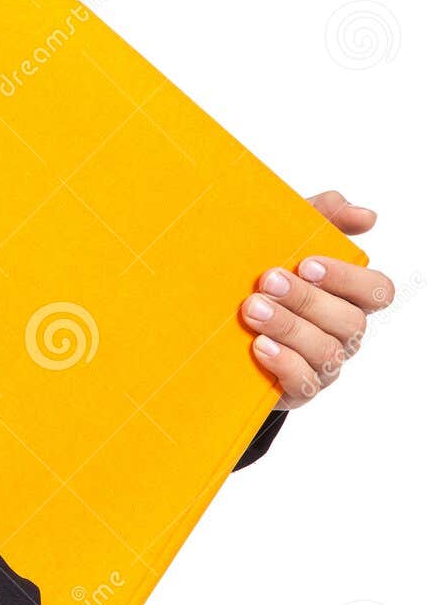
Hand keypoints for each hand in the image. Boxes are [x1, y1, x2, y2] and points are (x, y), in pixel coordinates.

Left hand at [243, 191, 393, 409]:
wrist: (227, 324)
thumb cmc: (270, 275)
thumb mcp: (290, 236)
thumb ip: (326, 217)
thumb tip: (367, 215)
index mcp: (348, 295)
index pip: (377, 290)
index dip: (348, 278)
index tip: (307, 263)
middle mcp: (344, 331)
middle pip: (349, 321)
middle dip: (307, 300)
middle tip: (267, 281)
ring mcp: (326, 363)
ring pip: (327, 351)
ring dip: (289, 327)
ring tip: (253, 310)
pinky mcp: (301, 388)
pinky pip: (306, 383)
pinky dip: (284, 363)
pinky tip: (259, 346)